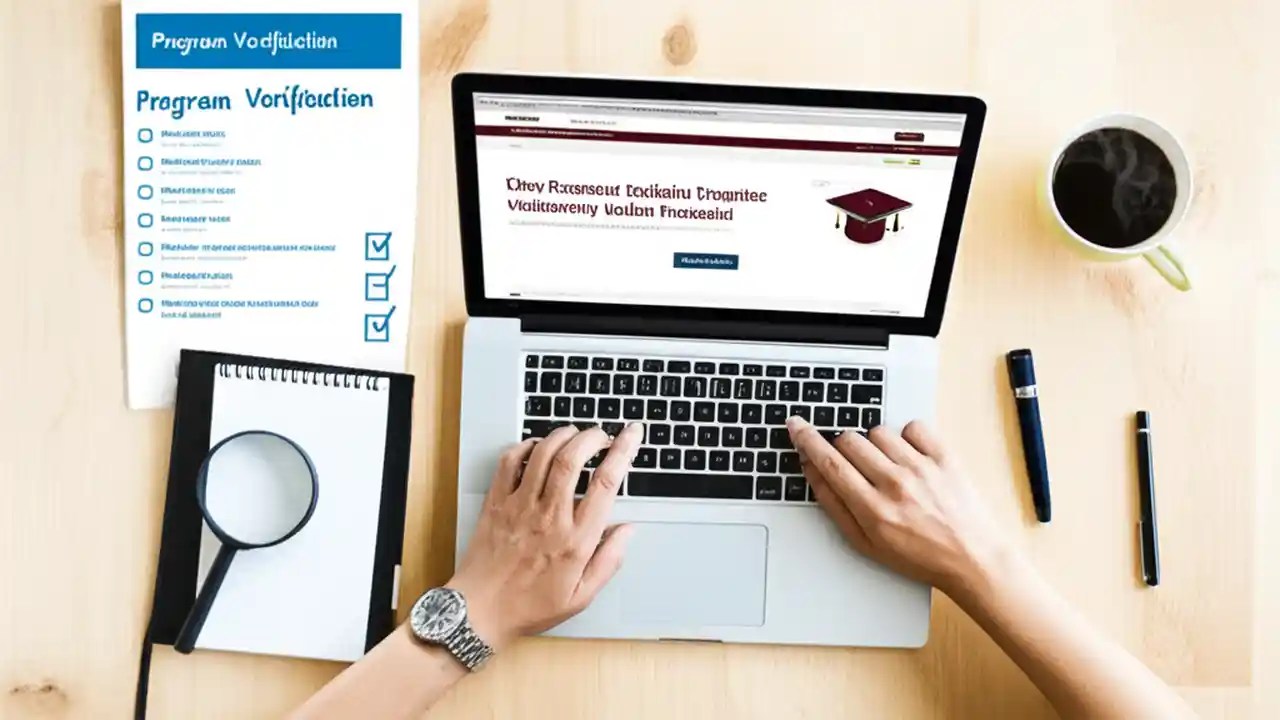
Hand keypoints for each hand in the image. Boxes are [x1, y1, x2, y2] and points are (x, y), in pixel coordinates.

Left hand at [446, 423, 643, 649]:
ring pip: (543, 453)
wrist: (479, 612)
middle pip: (573, 458)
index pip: (606, 482)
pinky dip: (526, 446)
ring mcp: (519, 506)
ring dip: (562, 435)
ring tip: (574, 434)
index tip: (631, 435)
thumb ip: (609, 560)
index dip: (623, 451)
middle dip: (592, 436)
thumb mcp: (581, 596)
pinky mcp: (496, 503)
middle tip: (602, 434)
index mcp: (575, 539)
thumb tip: (627, 530)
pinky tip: (537, 448)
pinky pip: (510, 461)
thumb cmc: (529, 606)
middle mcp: (549, 517)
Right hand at [787, 417, 1012, 597]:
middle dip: (844, 448)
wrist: (973, 558)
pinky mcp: (945, 457)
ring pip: (878, 432)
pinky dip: (908, 438)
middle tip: (859, 468)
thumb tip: (813, 471)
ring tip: (890, 468)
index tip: (796, 426)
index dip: (807, 440)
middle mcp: (895, 484)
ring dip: (876, 445)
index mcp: (872, 509)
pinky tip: (912, 459)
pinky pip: (913, 426)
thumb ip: (834, 505)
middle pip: (850, 440)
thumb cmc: (920, 555)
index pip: (829, 462)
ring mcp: (922, 468)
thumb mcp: (866, 543)